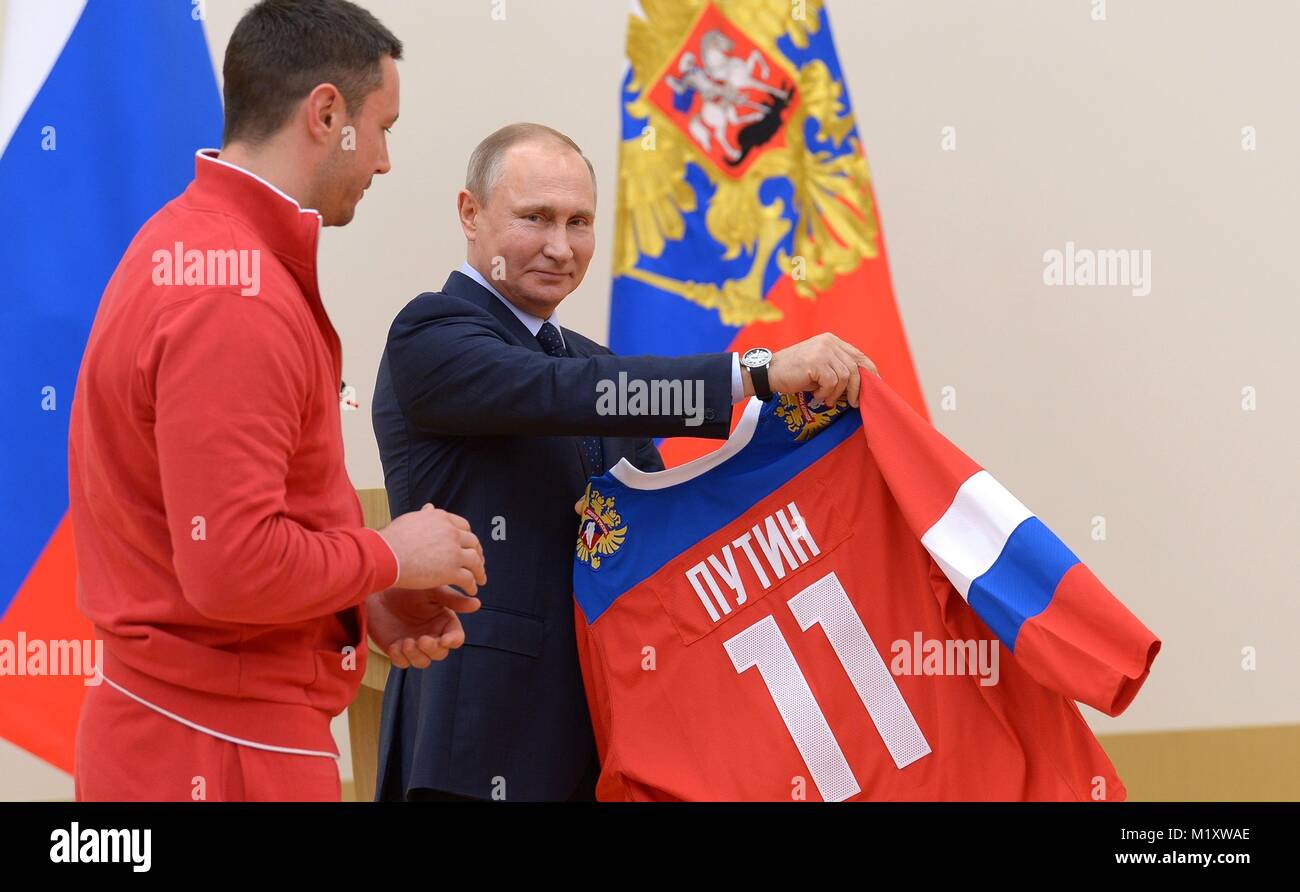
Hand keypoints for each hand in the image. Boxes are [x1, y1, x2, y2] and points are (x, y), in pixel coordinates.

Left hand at [367, 585, 481, 668]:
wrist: (379, 590)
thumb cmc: (408, 587)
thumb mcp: (432, 591)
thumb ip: (453, 599)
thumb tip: (477, 604)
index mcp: (444, 622)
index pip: (456, 638)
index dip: (452, 641)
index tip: (444, 639)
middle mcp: (432, 635)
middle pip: (440, 654)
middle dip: (432, 649)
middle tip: (422, 639)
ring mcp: (414, 644)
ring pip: (422, 662)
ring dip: (416, 655)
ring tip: (405, 642)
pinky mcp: (398, 650)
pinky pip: (403, 663)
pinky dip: (400, 657)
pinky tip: (395, 645)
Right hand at [377, 503, 485, 592]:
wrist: (384, 555)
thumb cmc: (391, 540)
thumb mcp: (410, 520)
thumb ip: (424, 516)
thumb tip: (430, 507)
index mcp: (441, 518)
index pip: (463, 526)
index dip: (468, 538)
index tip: (469, 545)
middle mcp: (450, 532)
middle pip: (473, 542)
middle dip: (478, 553)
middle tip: (478, 563)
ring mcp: (453, 551)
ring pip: (475, 561)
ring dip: (480, 571)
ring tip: (480, 579)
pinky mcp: (451, 570)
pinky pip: (468, 578)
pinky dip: (472, 585)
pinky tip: (472, 590)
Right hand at [744, 333, 878, 406]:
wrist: (768, 373)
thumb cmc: (793, 373)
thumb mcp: (819, 366)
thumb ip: (837, 368)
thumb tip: (860, 384)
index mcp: (832, 341)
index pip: (858, 355)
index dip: (870, 372)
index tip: (874, 386)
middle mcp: (830, 342)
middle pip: (856, 367)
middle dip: (856, 389)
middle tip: (852, 403)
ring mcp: (823, 350)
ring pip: (845, 377)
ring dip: (836, 393)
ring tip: (824, 399)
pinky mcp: (817, 361)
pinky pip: (832, 383)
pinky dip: (825, 394)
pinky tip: (815, 396)